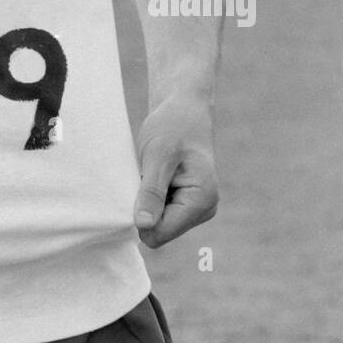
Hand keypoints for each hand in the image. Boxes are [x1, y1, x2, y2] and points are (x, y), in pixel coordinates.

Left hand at [133, 96, 217, 248]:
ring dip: (147, 201)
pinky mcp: (186, 203)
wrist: (183, 110)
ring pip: (157, 224)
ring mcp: (196, 208)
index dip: (141, 215)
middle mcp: (203, 210)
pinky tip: (154, 177)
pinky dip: (150, 197)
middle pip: (159, 232)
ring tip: (151, 174)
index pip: (160, 233)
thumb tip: (144, 226)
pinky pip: (159, 213)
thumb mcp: (157, 156)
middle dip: (145, 207)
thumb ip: (152, 192)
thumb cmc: (172, 126)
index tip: (139, 185)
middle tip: (146, 176)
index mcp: (202, 201)